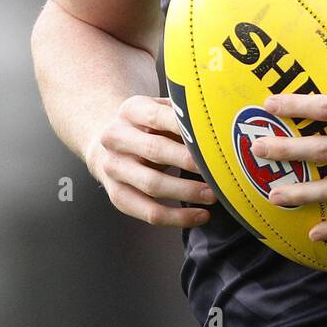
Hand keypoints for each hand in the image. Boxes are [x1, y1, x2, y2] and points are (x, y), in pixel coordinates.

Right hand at [85, 94, 214, 226]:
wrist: (106, 143)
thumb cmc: (146, 126)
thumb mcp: (158, 109)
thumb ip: (181, 115)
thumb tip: (220, 124)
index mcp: (130, 110)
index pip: (158, 116)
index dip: (186, 127)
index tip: (212, 137)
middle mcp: (116, 138)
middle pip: (155, 150)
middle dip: (190, 162)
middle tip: (218, 170)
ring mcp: (114, 168)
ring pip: (152, 185)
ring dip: (187, 192)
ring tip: (213, 195)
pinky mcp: (117, 195)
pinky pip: (148, 212)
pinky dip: (177, 217)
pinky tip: (200, 215)